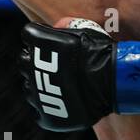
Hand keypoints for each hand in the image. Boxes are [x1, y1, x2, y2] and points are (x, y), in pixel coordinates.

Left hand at [20, 18, 139, 131]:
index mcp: (37, 42)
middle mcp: (30, 67)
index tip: (52, 44)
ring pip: (30, 88)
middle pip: (24, 62)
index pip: (28, 35)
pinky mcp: (45, 115)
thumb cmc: (102, 52)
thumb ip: (67, 24)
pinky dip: (47, 109)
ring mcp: (36, 93)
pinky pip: (38, 112)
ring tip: (64, 85)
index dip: (40, 38)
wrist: (115, 81)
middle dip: (37, 62)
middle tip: (57, 66)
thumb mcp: (86, 30)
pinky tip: (63, 103)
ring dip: (42, 86)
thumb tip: (56, 26)